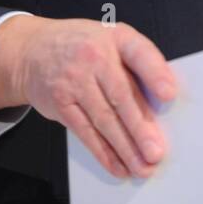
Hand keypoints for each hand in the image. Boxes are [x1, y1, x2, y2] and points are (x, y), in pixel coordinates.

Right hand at [0, 14, 178, 177]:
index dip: (155, 73)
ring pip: (104, 120)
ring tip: (143, 166)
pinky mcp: (61, 104)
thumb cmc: (84, 46)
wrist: (33, 50)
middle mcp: (94, 56)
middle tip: (156, 152)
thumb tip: (163, 99)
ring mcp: (74, 81)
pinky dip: (103, 153)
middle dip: (140, 128)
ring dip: (125, 148)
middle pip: (121, 96)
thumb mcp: (113, 39)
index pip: (139, 52)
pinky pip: (85, 132)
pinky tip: (118, 166)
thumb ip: (138, 62)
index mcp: (116, 37)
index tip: (169, 95)